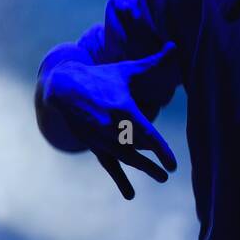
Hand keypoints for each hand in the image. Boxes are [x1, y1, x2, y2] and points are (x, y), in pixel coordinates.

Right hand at [42, 43, 178, 198]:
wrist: (63, 88)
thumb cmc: (101, 76)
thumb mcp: (127, 70)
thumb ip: (154, 61)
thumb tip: (177, 45)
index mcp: (121, 109)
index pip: (145, 134)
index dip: (160, 150)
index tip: (173, 163)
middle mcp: (109, 127)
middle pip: (136, 148)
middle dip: (152, 161)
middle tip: (168, 172)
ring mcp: (99, 138)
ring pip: (124, 158)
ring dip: (141, 169)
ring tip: (161, 177)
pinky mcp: (93, 144)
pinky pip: (108, 165)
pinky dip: (119, 179)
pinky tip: (130, 195)